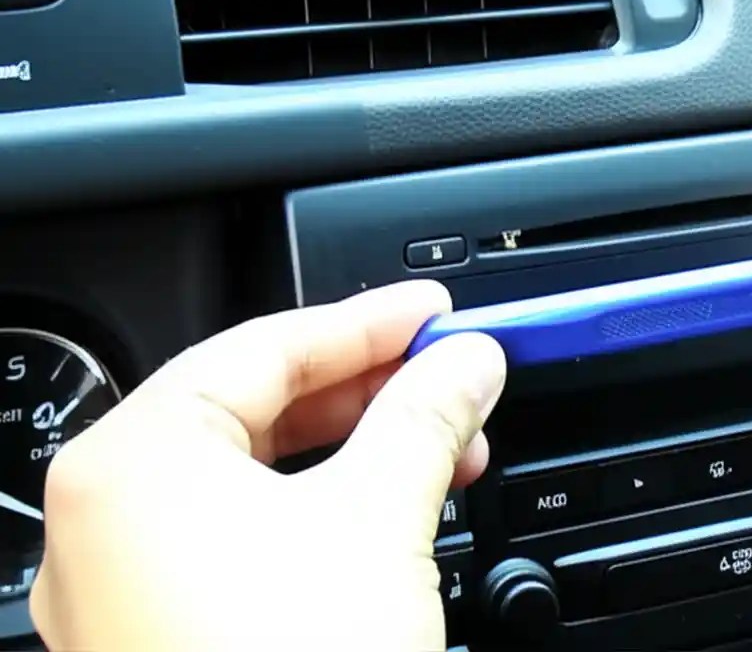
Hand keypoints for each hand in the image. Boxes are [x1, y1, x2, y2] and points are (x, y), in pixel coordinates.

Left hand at [28, 281, 506, 650]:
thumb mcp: (380, 517)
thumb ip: (425, 416)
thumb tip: (465, 364)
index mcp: (132, 464)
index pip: (263, 348)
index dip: (366, 323)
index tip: (432, 312)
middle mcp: (106, 521)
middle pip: (255, 411)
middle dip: (370, 393)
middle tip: (449, 376)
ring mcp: (126, 589)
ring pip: (253, 481)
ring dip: (356, 455)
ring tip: (444, 449)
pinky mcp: (163, 639)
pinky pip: (244, 542)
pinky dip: (320, 515)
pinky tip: (391, 514)